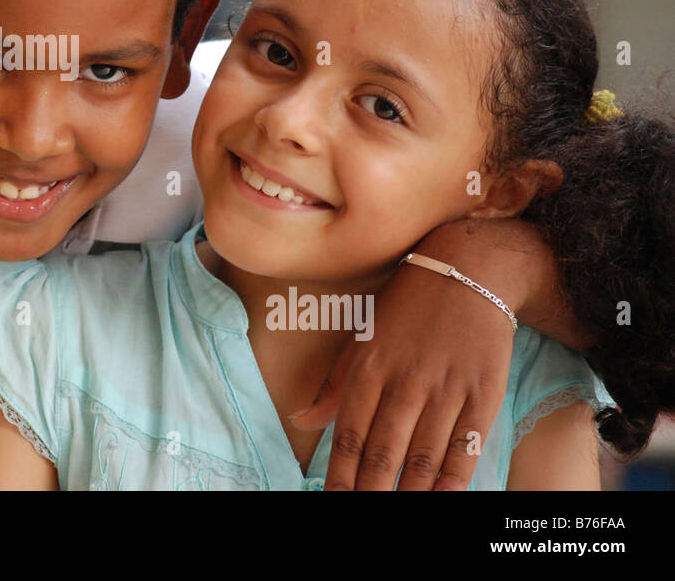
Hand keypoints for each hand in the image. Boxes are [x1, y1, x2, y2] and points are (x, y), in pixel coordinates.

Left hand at [291, 223, 523, 489]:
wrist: (468, 270)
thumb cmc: (407, 306)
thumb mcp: (362, 336)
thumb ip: (334, 384)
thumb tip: (302, 420)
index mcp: (369, 366)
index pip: (349, 435)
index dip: (341, 475)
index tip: (334, 501)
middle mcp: (405, 380)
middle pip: (384, 452)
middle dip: (372, 492)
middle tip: (364, 515)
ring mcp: (446, 388)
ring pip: (424, 456)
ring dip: (410, 492)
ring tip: (399, 513)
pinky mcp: (483, 393)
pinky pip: (466, 446)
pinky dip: (453, 479)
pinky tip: (441, 498)